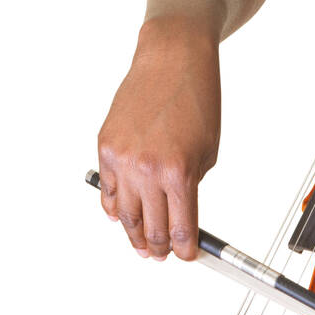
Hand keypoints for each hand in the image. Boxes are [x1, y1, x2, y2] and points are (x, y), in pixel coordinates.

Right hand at [97, 16, 220, 261]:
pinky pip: (107, 189)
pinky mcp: (106, 146)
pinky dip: (113, 207)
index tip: (188, 256)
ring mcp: (122, 159)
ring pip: (124, 215)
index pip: (181, 229)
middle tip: (162, 256)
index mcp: (179, 171)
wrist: (172, 58)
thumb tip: (179, 214)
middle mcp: (147, 169)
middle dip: (159, 248)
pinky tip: (120, 217)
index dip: (185, 250)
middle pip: (150, 228)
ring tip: (142, 244)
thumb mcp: (208, 149)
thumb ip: (191, 185)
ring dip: (134, 235)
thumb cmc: (196, 98)